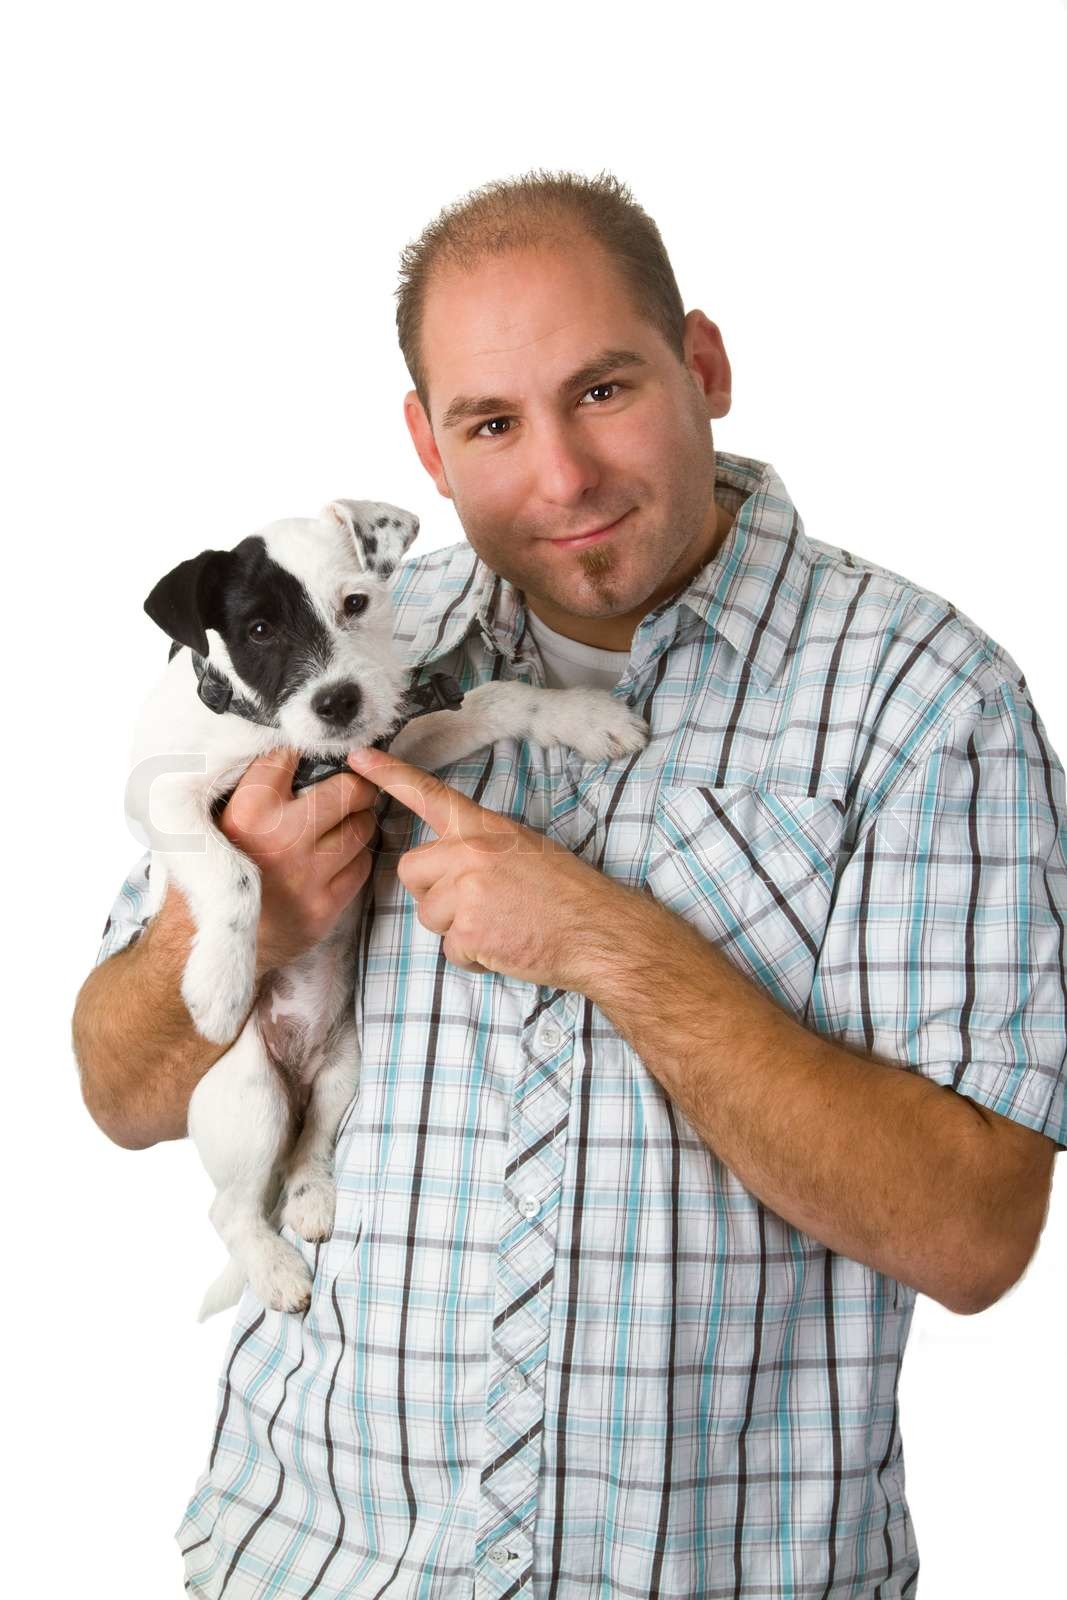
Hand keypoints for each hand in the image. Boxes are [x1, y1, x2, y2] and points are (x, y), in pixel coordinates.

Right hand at [217, 748, 380, 977]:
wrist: (196, 944)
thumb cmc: (207, 874)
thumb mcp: (209, 822)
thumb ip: (244, 787)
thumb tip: (285, 749)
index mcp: (247, 812)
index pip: (292, 757)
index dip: (302, 755)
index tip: (307, 760)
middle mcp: (281, 840)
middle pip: (347, 790)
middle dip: (353, 786)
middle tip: (350, 789)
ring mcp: (307, 876)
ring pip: (361, 828)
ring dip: (358, 821)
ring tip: (346, 822)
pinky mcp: (323, 907)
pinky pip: (360, 866)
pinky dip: (355, 857)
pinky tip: (338, 856)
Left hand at [346, 746, 618, 988]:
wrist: (597, 930)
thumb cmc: (567, 893)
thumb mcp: (524, 849)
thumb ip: (481, 849)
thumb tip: (452, 866)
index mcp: (485, 828)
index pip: (429, 795)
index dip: (390, 775)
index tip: (358, 757)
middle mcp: (470, 852)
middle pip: (410, 871)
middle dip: (433, 893)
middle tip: (476, 904)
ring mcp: (467, 891)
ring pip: (428, 914)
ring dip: (456, 929)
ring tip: (499, 925)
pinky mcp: (468, 931)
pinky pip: (450, 949)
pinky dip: (474, 956)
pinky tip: (505, 946)